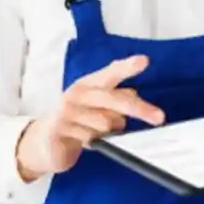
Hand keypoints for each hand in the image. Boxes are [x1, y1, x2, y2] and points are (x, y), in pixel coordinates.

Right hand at [16, 55, 163, 180]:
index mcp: (89, 84)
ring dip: (107, 132)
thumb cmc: (77, 121)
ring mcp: (67, 110)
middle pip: (114, 98)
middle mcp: (78, 92)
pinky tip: (84, 139)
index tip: (144, 61)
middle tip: (159, 118)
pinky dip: (92, 141)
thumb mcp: (99, 109)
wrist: (43, 142)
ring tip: (96, 132)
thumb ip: (117, 101)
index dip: (127, 67)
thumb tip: (135, 97)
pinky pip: (89, 137)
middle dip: (139, 109)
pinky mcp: (59, 128)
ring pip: (105, 122)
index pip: (111, 72)